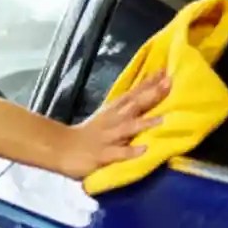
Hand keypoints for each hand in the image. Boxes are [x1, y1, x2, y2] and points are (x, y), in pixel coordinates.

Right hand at [56, 71, 171, 179]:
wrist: (59, 149)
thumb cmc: (86, 136)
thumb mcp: (104, 118)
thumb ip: (123, 111)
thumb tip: (144, 99)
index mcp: (111, 112)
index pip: (131, 94)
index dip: (147, 83)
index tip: (164, 71)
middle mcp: (111, 122)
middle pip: (132, 106)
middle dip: (150, 95)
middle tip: (168, 83)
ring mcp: (106, 138)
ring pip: (126, 129)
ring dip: (143, 123)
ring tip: (162, 119)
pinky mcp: (101, 156)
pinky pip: (117, 154)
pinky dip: (129, 151)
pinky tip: (143, 149)